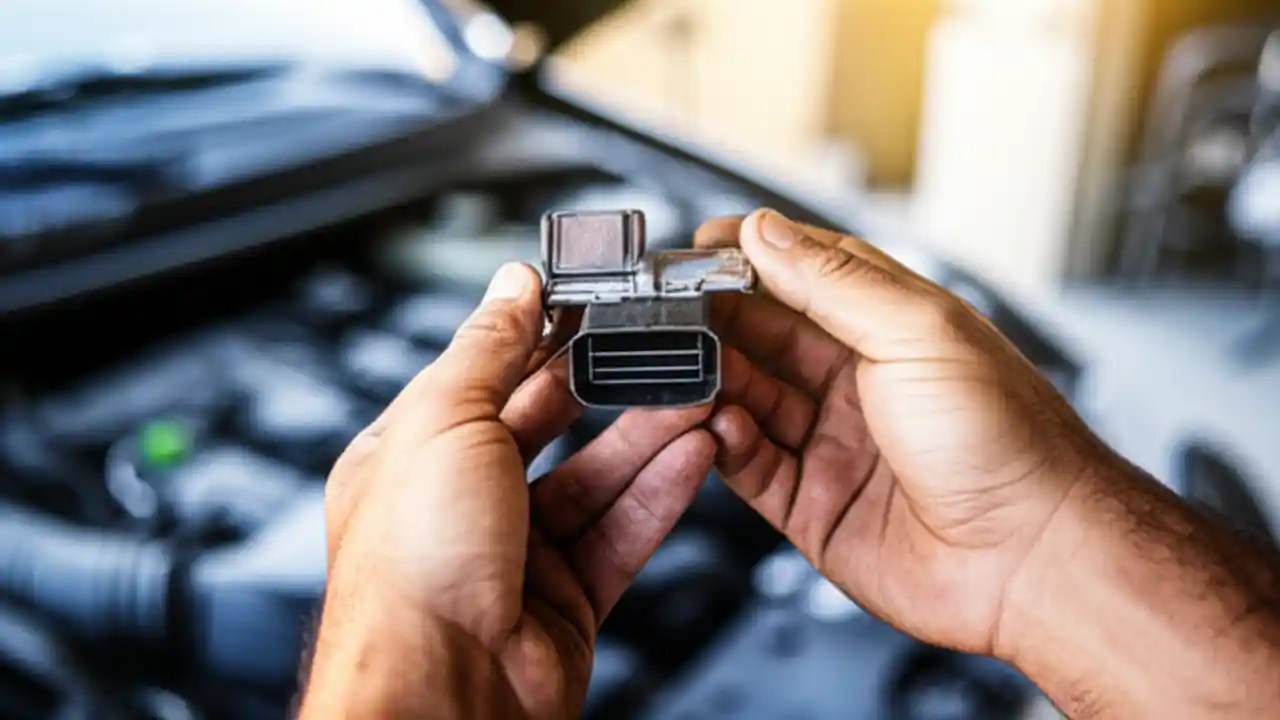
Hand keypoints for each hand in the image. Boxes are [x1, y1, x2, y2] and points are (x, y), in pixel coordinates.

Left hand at [303, 264, 714, 718]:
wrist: (442, 694)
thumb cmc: (410, 569)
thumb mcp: (446, 420)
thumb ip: (489, 347)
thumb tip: (512, 285)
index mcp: (412, 455)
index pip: (484, 375)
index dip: (536, 334)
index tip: (586, 301)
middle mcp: (462, 504)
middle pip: (548, 424)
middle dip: (604, 383)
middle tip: (656, 344)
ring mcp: (516, 555)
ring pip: (596, 478)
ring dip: (648, 435)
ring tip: (696, 394)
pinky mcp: (566, 599)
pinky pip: (623, 531)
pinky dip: (662, 491)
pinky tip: (695, 453)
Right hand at [695, 210, 1114, 657]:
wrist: (1035, 559)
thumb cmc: (1007, 442)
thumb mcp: (917, 331)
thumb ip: (833, 281)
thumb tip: (766, 231)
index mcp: (892, 329)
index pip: (805, 275)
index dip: (751, 258)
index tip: (699, 247)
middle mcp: (860, 384)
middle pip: (766, 338)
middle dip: (719, 320)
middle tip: (674, 310)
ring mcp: (835, 445)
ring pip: (749, 401)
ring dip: (715, 382)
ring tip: (687, 370)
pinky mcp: (814, 507)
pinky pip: (750, 469)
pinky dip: (726, 445)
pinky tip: (721, 426)